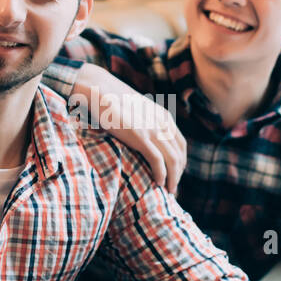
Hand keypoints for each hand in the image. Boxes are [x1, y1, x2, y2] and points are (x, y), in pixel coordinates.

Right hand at [75, 63, 186, 191]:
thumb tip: (139, 135)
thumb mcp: (135, 110)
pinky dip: (161, 174)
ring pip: (172, 160)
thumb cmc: (112, 101)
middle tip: (173, 187)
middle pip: (179, 154)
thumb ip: (143, 122)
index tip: (176, 174)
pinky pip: (158, 161)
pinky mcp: (141, 137)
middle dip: (178, 173)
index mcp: (163, 116)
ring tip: (169, 190)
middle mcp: (162, 123)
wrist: (100, 90)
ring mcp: (152, 130)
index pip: (180, 144)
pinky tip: (159, 183)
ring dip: (173, 178)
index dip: (181, 161)